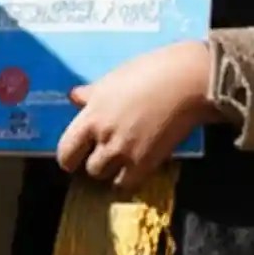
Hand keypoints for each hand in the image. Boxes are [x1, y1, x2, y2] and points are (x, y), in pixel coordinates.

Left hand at [56, 41, 221, 190]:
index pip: (65, 150)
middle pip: (87, 167)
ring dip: (110, 171)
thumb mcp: (113, 79)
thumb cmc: (151, 70)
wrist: (188, 81)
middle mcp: (103, 137)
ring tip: (121, 161)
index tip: (74, 156)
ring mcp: (124, 152)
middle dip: (93, 163)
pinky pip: (127, 184)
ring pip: (104, 176)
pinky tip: (136, 168)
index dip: (68, 157)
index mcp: (92, 114)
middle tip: (102, 156)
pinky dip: (128, 180)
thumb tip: (74, 97)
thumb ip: (91, 93)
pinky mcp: (146, 163)